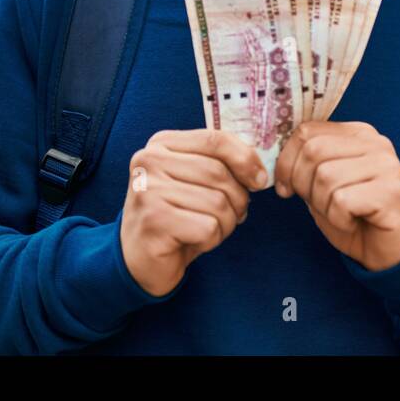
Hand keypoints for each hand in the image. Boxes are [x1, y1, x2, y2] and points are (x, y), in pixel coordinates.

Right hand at [119, 128, 268, 296]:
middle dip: (238, 198)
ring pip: (217, 202)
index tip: (259, 180)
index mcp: (161, 144)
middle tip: (232, 215)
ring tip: (209, 229)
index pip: (216, 140)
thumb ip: (221, 165)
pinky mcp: (153, 221)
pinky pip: (208, 227)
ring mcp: (148, 190)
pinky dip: (213, 239)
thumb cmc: (177, 217)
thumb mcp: (197, 181)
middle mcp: (149, 161)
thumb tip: (259, 173)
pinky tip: (194, 241)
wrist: (140, 260)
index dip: (246, 159)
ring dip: (226, 223)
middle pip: (219, 173)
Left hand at [273, 120, 399, 271]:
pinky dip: (338, 219)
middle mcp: (375, 142)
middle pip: (313, 151)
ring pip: (325, 177)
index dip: (286, 161)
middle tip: (320, 205)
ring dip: (323, 205)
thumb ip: (307, 164)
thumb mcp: (325, 184)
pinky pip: (342, 201)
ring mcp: (387, 165)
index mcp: (358, 134)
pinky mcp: (391, 192)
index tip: (287, 188)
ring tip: (340, 214)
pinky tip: (353, 222)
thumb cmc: (357, 217)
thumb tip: (275, 159)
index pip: (307, 131)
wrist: (394, 251)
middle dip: (302, 185)